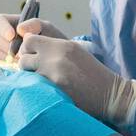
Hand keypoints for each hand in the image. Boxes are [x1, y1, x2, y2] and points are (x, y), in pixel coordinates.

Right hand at [0, 13, 66, 59]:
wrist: (58, 58)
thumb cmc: (51, 39)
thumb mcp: (46, 28)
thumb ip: (34, 24)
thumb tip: (19, 30)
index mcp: (12, 23)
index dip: (2, 28)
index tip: (12, 36)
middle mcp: (5, 37)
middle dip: (7, 45)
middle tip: (20, 52)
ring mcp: (5, 51)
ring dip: (9, 56)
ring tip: (25, 59)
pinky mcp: (6, 64)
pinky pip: (2, 64)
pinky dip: (11, 65)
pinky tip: (22, 66)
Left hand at [15, 35, 135, 128]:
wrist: (111, 94)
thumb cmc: (93, 75)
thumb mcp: (75, 53)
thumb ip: (54, 49)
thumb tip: (28, 46)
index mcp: (62, 45)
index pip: (29, 41)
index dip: (27, 50)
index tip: (33, 58)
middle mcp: (56, 55)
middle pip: (23, 57)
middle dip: (26, 65)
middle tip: (35, 73)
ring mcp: (54, 72)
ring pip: (26, 73)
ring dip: (30, 78)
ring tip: (42, 84)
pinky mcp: (54, 88)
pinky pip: (33, 86)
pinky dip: (36, 90)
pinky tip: (46, 93)